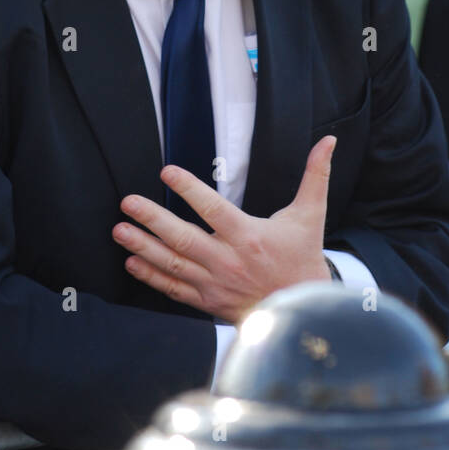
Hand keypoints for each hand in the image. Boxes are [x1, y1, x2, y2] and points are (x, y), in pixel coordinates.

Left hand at [113, 136, 336, 323]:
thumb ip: (315, 175)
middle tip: (127, 202)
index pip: (213, 208)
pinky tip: (132, 263)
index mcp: (249, 236)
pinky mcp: (208, 301)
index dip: (189, 189)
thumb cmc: (303, 256)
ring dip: (143, 247)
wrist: (303, 308)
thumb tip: (329, 141)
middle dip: (152, 219)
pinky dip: (152, 277)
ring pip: (173, 264)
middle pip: (183, 238)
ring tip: (120, 230)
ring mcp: (215, 284)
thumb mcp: (311, 214)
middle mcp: (228, 261)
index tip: (167, 171)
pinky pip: (174, 289)